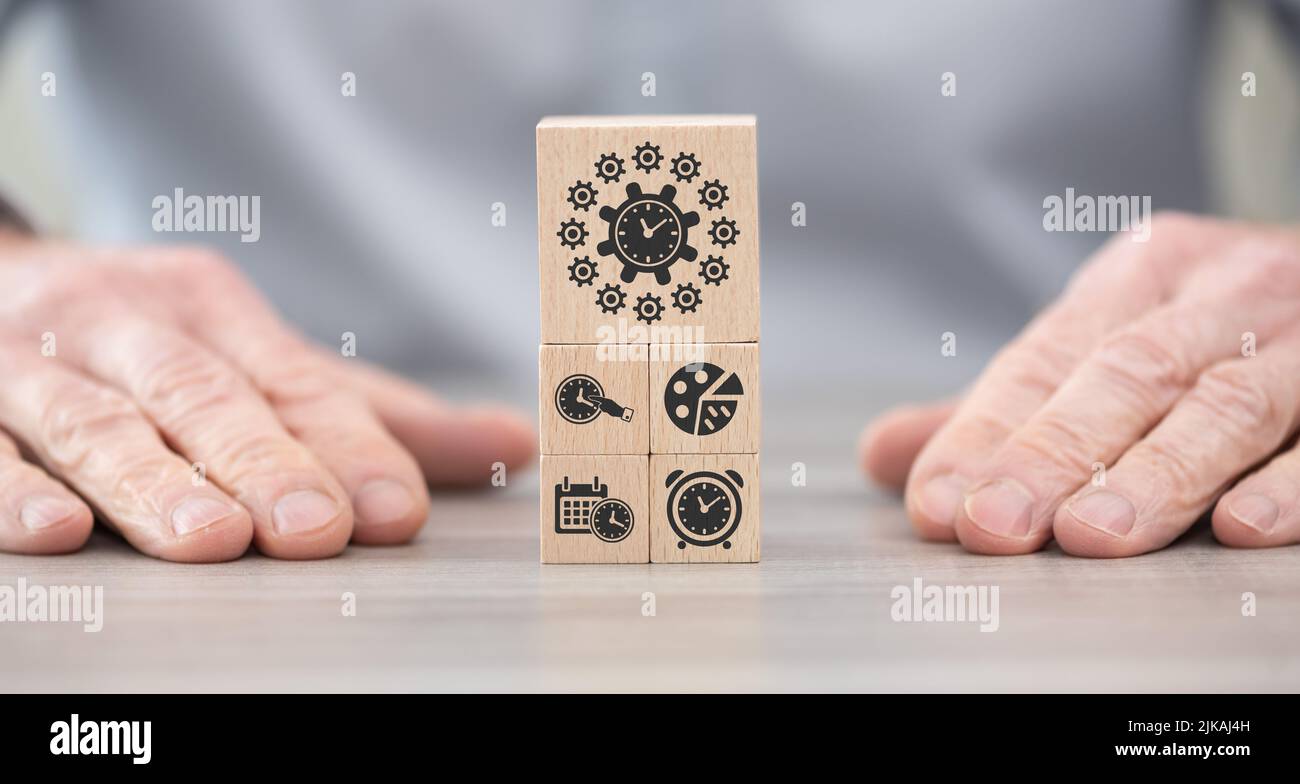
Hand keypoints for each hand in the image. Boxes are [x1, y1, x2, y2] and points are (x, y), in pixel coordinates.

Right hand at [0, 237, 533, 561]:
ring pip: (99, 421)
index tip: (395, 512)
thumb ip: (379, 415)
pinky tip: (53, 530)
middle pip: (204, 398)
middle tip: (312, 528)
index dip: (347, 448)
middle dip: (261, 463)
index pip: (295, 384)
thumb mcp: (267, 362)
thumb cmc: (157, 342)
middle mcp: (131, 326)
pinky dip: (11, 485)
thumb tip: (516, 444)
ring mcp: (39, 361)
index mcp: (216, 310)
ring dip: (152, 480)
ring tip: (210, 539)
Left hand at [859, 214, 1299, 556]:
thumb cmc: (1214, 329)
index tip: (937, 502)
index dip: (987, 432)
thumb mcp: (1108, 344)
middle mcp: (1221, 292)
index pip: (1047, 358)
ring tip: (1092, 534)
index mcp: (1141, 275)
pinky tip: (1241, 526)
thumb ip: (1005, 408)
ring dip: (1157, 473)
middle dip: (1052, 454)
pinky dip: (1290, 481)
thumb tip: (885, 456)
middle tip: (994, 524)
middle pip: (1126, 374)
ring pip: (1226, 402)